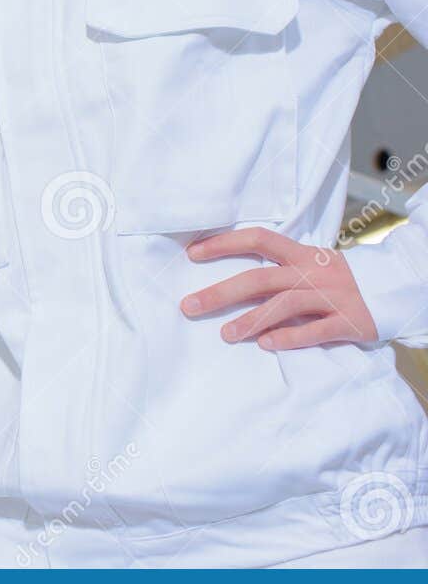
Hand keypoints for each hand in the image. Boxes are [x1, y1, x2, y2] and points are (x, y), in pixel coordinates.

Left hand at [181, 227, 378, 348]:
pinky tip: (266, 345)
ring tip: (225, 334)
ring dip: (251, 320)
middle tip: (189, 306)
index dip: (224, 243)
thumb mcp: (311, 264)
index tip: (192, 253)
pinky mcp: (348, 322)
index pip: (258, 239)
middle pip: (260, 279)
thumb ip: (278, 268)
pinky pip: (316, 331)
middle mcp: (313, 272)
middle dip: (221, 293)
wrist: (395, 289)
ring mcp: (331, 297)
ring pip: (285, 306)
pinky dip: (290, 338)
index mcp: (302, 254)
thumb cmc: (339, 280)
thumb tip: (229, 277)